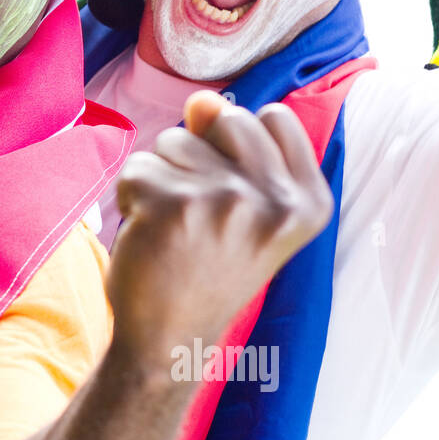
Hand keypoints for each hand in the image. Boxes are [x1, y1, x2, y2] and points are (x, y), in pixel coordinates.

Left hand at [105, 91, 333, 362]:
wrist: (170, 340)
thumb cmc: (207, 270)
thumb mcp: (244, 208)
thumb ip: (232, 146)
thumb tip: (202, 100)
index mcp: (308, 202)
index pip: (274, 116)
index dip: (240, 145)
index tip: (236, 196)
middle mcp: (274, 200)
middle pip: (226, 117)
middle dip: (199, 153)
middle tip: (200, 214)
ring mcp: (223, 201)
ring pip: (173, 139)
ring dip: (162, 177)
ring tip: (174, 228)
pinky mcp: (170, 205)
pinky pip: (136, 167)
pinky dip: (130, 196)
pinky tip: (148, 236)